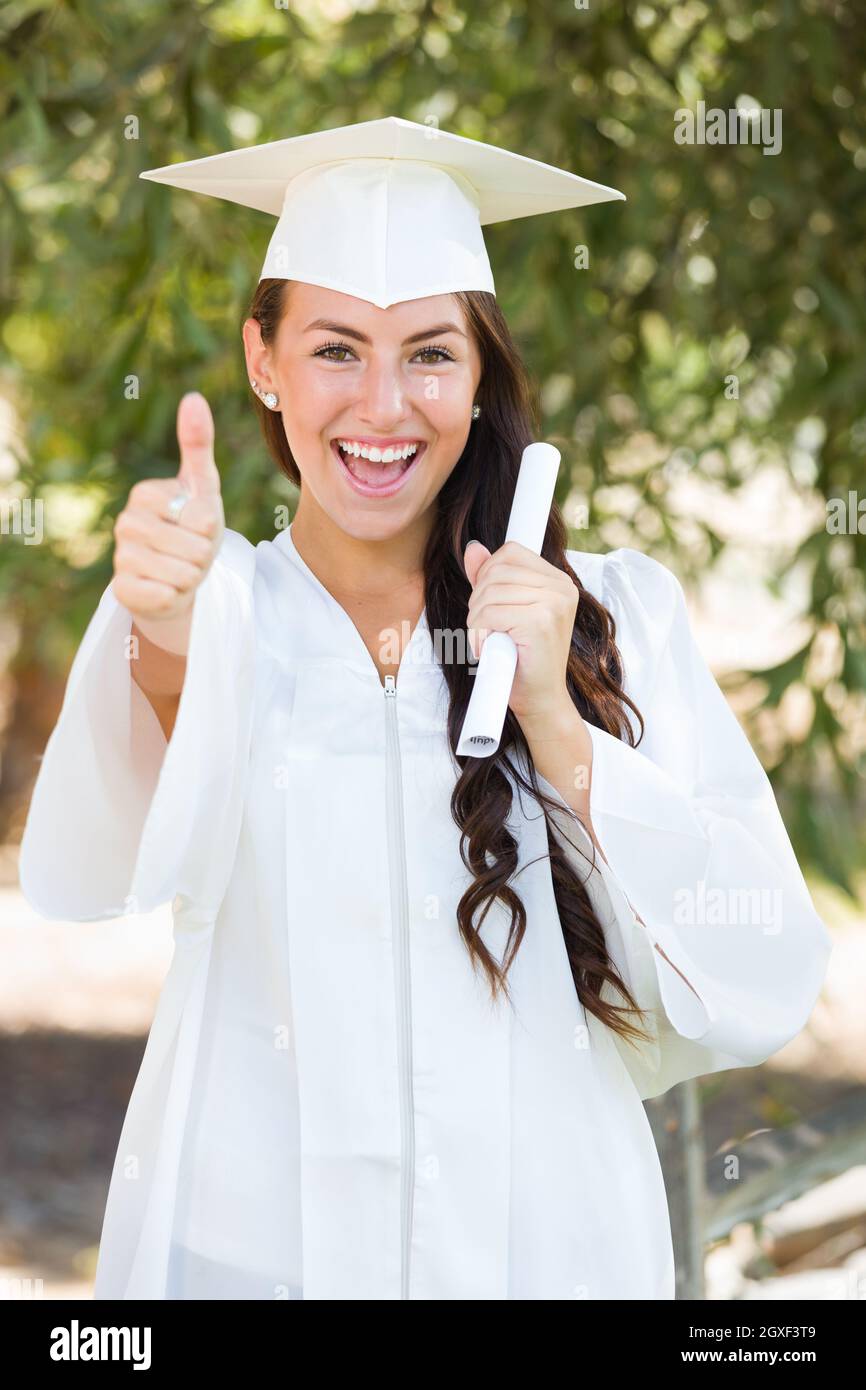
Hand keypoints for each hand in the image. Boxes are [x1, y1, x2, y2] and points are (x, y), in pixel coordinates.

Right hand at [111, 392, 224, 633]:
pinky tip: (166, 590)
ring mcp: (121, 557)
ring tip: (181, 571)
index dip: (210, 529)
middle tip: (191, 555)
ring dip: (192, 577)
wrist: (177, 579)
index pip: (203, 517)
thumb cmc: (192, 529)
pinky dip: (176, 596)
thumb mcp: (203, 488)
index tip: (196, 528)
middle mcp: (126, 523)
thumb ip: (197, 444)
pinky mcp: (122, 590)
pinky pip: (166, 595)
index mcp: (144, 494)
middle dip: (204, 557)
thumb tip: (193, 397)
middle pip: (196, 546)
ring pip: (183, 573)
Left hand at [463, 538, 579, 726]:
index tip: (486, 604)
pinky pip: (489, 614)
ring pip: (489, 592)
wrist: (540, 701)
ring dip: (476, 619)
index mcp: (559, 581)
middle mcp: (562, 588)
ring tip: (487, 641)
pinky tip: (488, 649)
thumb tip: (473, 548)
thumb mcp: (505, 612)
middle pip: (496, 570)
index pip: (510, 552)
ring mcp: (554, 603)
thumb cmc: (522, 660)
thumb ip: (491, 578)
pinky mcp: (541, 622)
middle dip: (478, 600)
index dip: (487, 574)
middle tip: (484, 629)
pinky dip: (478, 633)